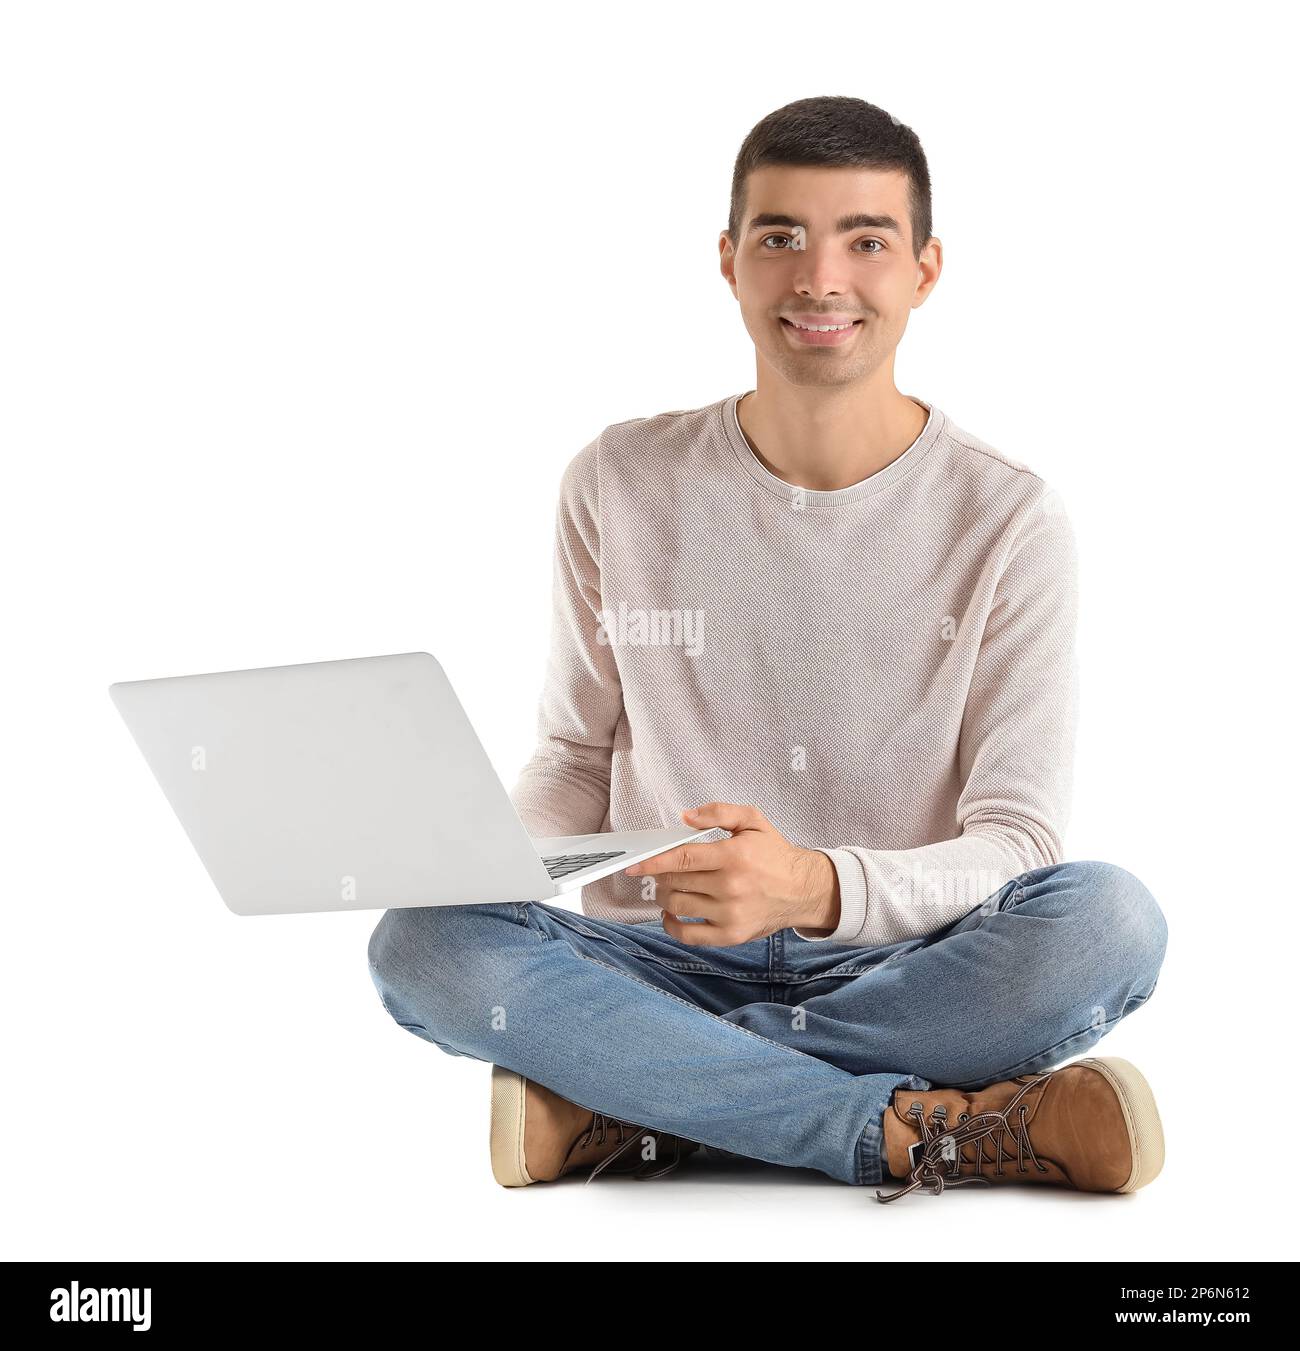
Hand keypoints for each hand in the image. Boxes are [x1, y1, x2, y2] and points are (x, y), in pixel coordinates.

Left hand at [623, 802, 839, 946]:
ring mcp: (730, 914)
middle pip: (675, 882)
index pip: (682, 859)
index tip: (634, 864)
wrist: (803, 890)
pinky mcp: (731, 935)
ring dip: (663, 897)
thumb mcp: (753, 820)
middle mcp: (731, 887)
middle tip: (661, 871)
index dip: (654, 861)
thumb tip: (686, 817)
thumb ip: (719, 812)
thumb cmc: (773, 853)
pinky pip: (688, 935)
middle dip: (659, 876)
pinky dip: (671, 925)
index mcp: (733, 856)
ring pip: (678, 906)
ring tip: (667, 888)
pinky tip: (672, 913)